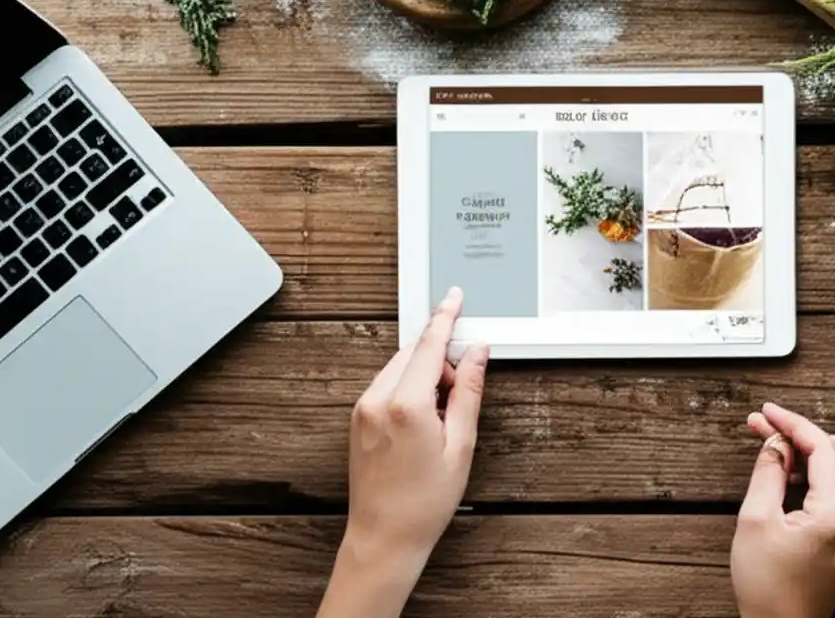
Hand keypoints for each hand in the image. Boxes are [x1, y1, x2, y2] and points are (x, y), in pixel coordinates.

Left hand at [317, 287, 488, 617]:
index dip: (445, 318)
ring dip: (425, 375)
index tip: (454, 297)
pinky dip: (409, 388)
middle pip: (414, 353)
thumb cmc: (424, 502)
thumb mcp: (461, 445)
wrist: (384, 537)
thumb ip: (469, 392)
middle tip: (461, 391)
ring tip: (442, 419)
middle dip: (441, 359)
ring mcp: (362, 409)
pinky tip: (423, 422)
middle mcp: (377, 400)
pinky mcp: (357, 419)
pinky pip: (387, 385)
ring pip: (399, 368)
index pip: (429, 346)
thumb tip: (477, 354)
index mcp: (406, 405)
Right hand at [730, 403, 834, 617]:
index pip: (822, 446)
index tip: (766, 412)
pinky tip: (794, 471)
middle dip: (803, 433)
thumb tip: (775, 440)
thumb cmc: (767, 585)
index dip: (792, 422)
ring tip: (776, 450)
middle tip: (766, 428)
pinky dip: (824, 470)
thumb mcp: (755, 520)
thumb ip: (768, 471)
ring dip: (814, 449)